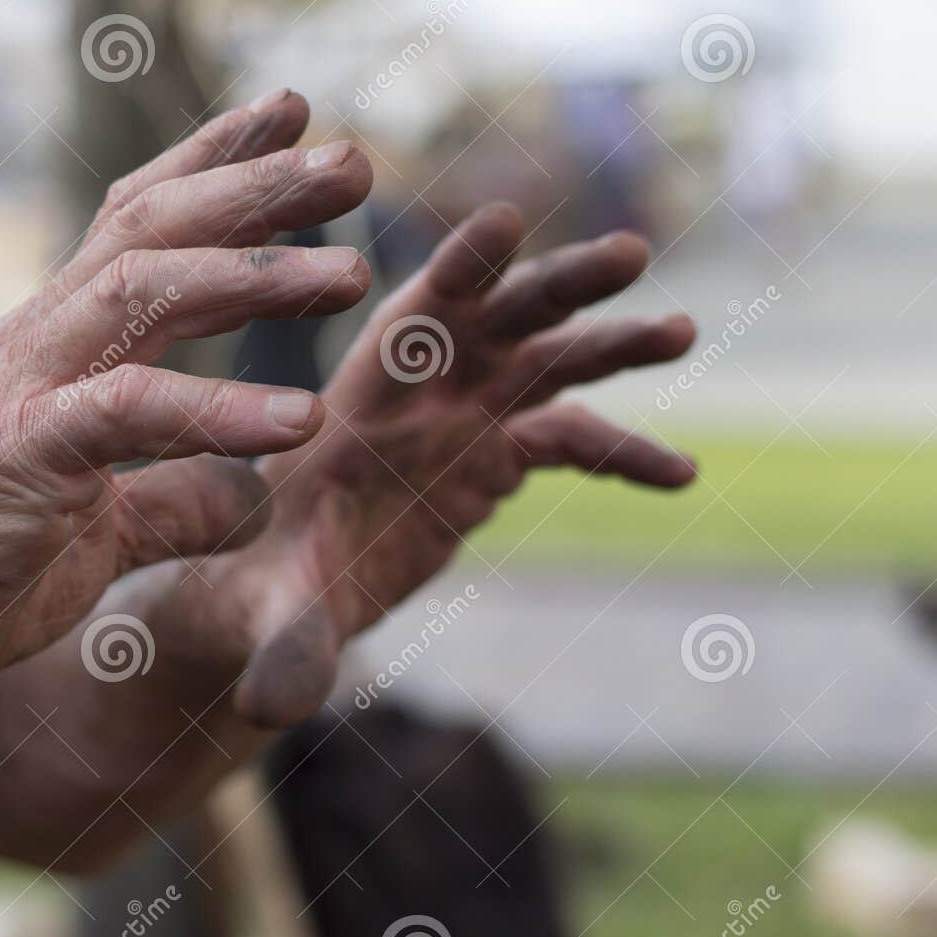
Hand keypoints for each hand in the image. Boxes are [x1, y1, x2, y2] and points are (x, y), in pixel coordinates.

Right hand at [0, 90, 374, 720]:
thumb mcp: (99, 530)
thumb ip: (179, 501)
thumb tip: (259, 496)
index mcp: (55, 347)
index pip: (139, 225)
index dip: (216, 164)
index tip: (292, 118)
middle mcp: (37, 343)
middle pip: (156, 230)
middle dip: (258, 187)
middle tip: (354, 161)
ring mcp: (20, 388)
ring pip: (146, 290)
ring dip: (256, 272)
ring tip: (354, 274)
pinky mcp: (15, 453)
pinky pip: (131, 411)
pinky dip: (221, 409)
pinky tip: (304, 418)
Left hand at [208, 204, 698, 726]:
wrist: (271, 586)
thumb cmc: (253, 580)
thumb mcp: (270, 611)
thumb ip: (286, 645)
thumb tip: (275, 710)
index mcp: (358, 398)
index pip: (411, 320)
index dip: (455, 272)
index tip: (503, 226)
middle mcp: (419, 391)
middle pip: (495, 321)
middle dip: (558, 286)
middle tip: (629, 256)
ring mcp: (462, 418)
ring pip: (548, 362)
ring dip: (610, 342)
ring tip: (682, 331)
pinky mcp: (492, 457)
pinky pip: (569, 441)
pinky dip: (622, 452)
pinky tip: (681, 474)